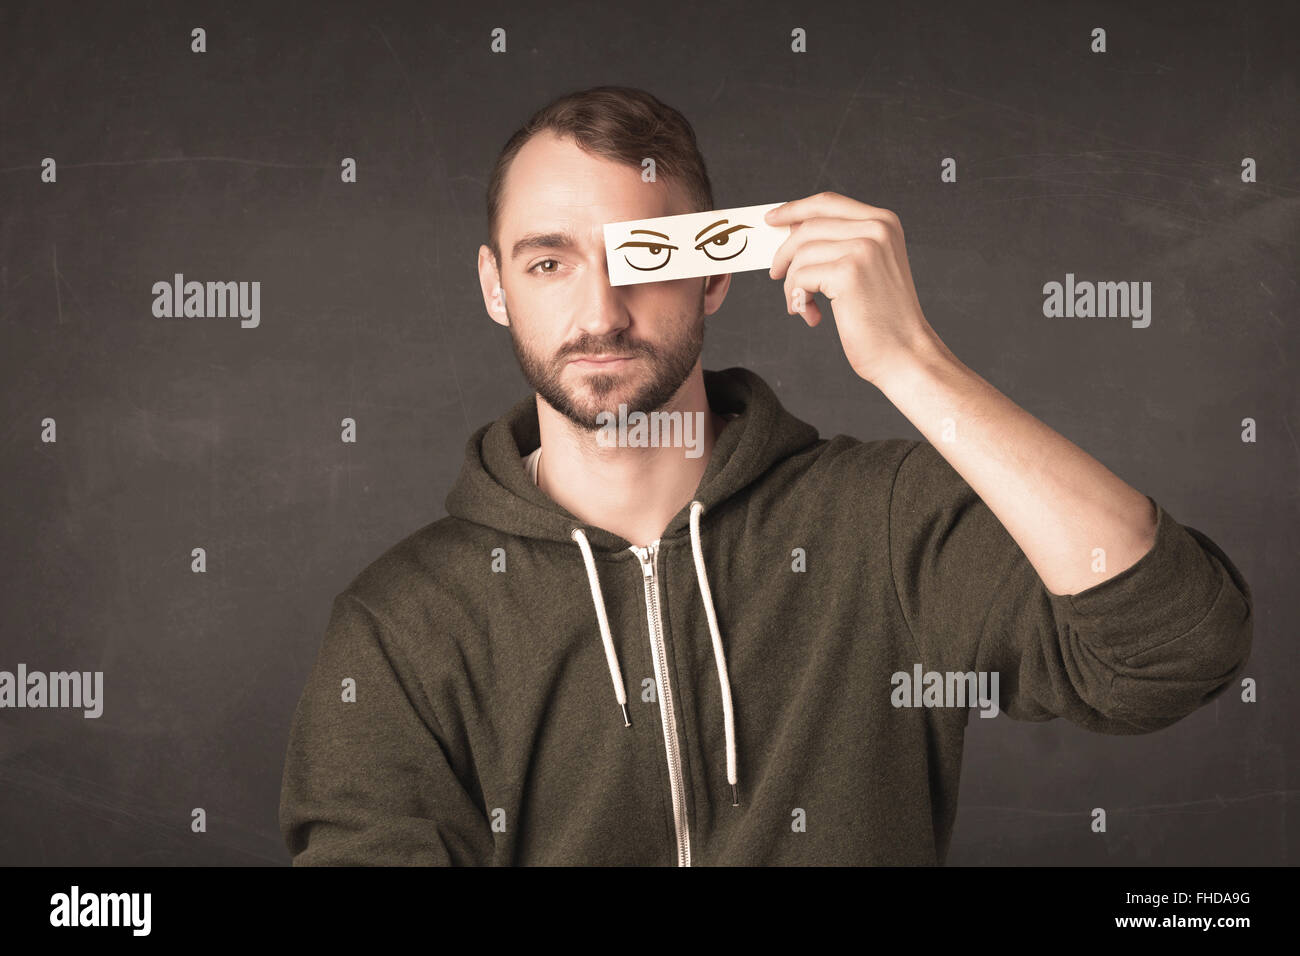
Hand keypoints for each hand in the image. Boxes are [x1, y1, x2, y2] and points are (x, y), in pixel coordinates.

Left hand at [766, 192, 944, 386]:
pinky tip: (811, 316)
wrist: (905, 353)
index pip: (828, 202)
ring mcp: (864, 248)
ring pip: (801, 254)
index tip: (772, 219)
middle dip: (785, 254)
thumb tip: (792, 230)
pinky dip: (797, 298)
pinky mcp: (848, 272)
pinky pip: (800, 277)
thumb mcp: (867, 268)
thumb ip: (839, 244)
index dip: (795, 209)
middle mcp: (877, 229)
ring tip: (803, 306)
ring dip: (792, 284)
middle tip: (777, 276)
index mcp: (884, 223)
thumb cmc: (883, 318)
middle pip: (808, 227)